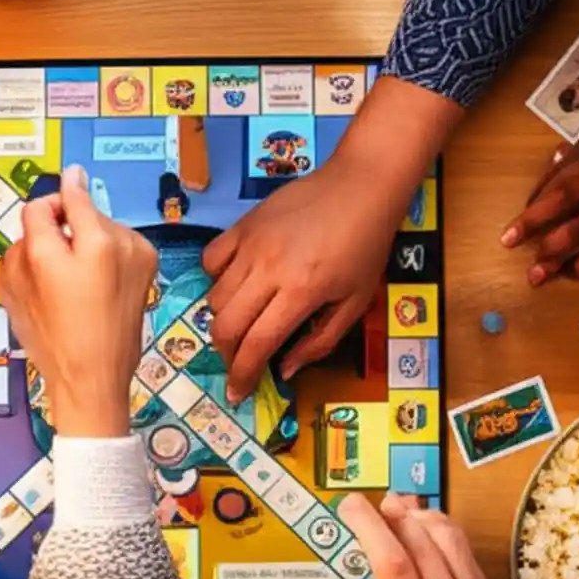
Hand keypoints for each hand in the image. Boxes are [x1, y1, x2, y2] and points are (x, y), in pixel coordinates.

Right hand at [0, 166, 157, 436]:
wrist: (95, 377)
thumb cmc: (51, 338)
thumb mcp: (17, 290)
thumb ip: (23, 242)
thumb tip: (43, 208)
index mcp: (79, 246)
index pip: (46, 205)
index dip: (37, 216)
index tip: (39, 227)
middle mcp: (113, 238)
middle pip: (76, 206)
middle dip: (63, 226)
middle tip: (56, 266)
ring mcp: (135, 247)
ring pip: (98, 221)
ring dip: (85, 237)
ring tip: (79, 279)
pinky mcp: (148, 258)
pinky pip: (117, 237)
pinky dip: (106, 249)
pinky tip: (99, 281)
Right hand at [203, 169, 395, 401]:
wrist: (361, 185)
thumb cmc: (366, 245)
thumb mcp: (356, 301)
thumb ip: (320, 340)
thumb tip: (286, 369)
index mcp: (301, 292)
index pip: (257, 344)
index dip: (242, 375)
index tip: (237, 392)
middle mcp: (268, 270)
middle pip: (225, 325)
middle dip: (228, 354)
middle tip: (240, 361)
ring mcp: (251, 245)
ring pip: (215, 297)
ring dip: (224, 320)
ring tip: (244, 322)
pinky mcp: (243, 225)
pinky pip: (211, 260)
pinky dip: (216, 279)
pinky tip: (235, 283)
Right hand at [336, 494, 492, 578]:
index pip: (395, 566)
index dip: (372, 527)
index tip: (353, 506)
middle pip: (423, 546)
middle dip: (394, 516)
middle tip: (375, 502)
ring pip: (450, 541)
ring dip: (422, 517)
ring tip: (400, 508)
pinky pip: (466, 553)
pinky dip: (444, 532)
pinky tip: (425, 526)